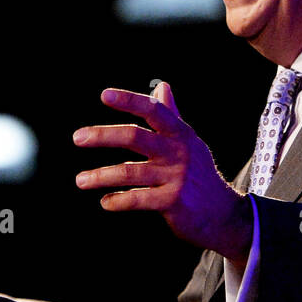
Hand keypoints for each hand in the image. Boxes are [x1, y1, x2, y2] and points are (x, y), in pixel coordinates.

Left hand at [73, 82, 253, 261]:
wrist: (223, 214)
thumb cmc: (200, 174)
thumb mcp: (189, 141)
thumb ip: (172, 114)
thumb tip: (162, 86)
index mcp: (179, 134)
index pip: (153, 110)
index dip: (130, 100)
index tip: (105, 95)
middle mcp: (178, 152)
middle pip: (136, 137)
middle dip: (104, 135)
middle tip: (78, 137)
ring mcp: (175, 177)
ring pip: (130, 171)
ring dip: (101, 176)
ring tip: (81, 180)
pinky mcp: (172, 202)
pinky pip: (137, 199)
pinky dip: (118, 201)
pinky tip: (106, 202)